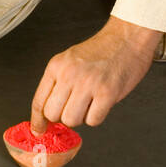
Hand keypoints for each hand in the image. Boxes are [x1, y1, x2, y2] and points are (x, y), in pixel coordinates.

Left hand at [31, 16, 161, 128]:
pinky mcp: (107, 92)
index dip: (38, 120)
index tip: (39, 129)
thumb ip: (58, 82)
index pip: (39, 101)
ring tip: (89, 103)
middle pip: (53, 114)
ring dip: (80, 118)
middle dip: (62, 117)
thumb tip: (49, 111)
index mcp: (56, 66)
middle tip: (73, 109)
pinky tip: (101, 103)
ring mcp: (88, 84)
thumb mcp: (69, 60)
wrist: (127, 37)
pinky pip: (93, 120)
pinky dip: (96, 117)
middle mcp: (69, 74)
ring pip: (71, 120)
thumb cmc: (102, 50)